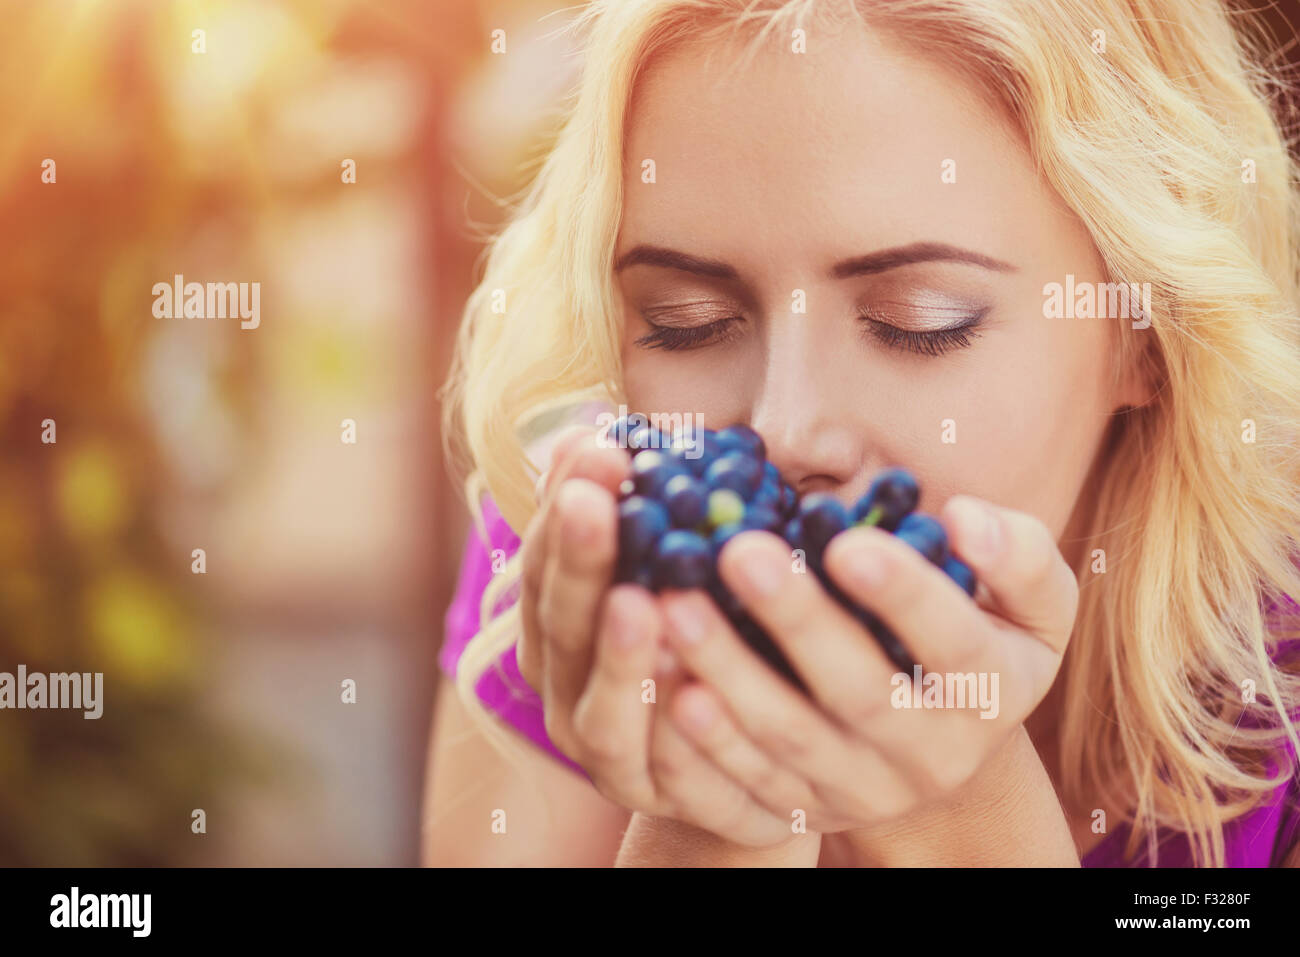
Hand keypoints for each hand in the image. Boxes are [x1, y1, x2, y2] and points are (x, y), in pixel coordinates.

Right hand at [515, 427, 797, 847]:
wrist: (735, 763)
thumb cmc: (703, 643)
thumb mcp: (672, 570)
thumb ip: (640, 513)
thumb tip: (598, 421)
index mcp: (562, 624)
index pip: (545, 559)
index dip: (562, 503)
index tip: (595, 444)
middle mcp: (565, 684)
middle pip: (561, 620)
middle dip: (577, 555)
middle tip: (596, 492)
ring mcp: (601, 746)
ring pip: (598, 702)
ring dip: (616, 652)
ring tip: (638, 598)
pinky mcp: (648, 795)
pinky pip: (655, 766)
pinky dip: (668, 730)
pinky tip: (693, 689)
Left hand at [654, 495, 1078, 833]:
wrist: (944, 746)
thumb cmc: (980, 635)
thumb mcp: (1031, 601)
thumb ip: (1016, 554)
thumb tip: (962, 521)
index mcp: (995, 689)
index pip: (955, 642)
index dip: (905, 594)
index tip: (848, 541)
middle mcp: (934, 753)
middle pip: (861, 693)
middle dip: (797, 620)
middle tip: (738, 551)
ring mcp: (865, 789)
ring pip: (791, 739)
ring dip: (729, 673)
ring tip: (675, 606)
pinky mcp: (806, 808)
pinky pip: (746, 780)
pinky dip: (701, 736)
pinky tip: (659, 678)